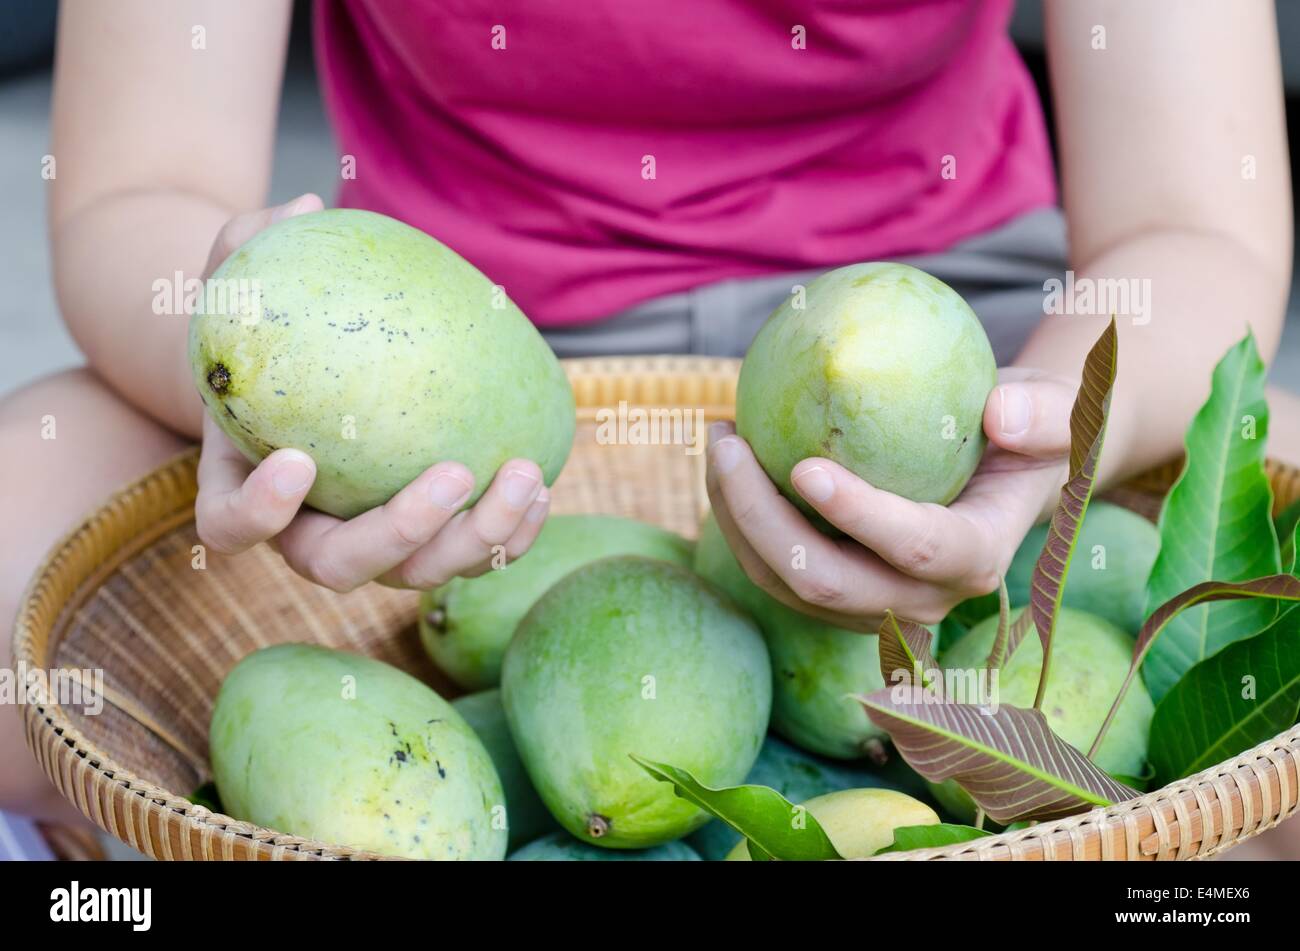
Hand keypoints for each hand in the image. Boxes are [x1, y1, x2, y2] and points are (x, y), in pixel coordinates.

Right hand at [193, 195, 550, 590]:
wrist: (309, 365)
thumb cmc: (271, 320)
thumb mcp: (244, 276)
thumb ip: (251, 243)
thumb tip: (306, 205)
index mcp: (245, 482)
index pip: (231, 524)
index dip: (259, 512)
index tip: (299, 461)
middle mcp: (308, 530)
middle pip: (340, 566)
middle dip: (401, 534)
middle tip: (454, 475)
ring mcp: (373, 540)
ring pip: (418, 573)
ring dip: (478, 538)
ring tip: (525, 477)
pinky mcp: (429, 536)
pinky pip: (471, 555)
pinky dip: (510, 535)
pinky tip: (542, 487)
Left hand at [706, 368, 1077, 628]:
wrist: (1005, 470)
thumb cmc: (1029, 430)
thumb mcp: (1061, 412)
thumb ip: (1045, 411)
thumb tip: (999, 413)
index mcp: (976, 558)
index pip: (914, 547)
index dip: (859, 515)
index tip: (805, 465)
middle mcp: (922, 600)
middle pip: (825, 582)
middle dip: (760, 518)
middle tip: (727, 440)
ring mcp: (872, 607)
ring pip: (783, 582)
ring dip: (734, 517)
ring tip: (718, 439)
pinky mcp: (835, 598)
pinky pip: (772, 571)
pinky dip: (738, 520)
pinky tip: (727, 460)